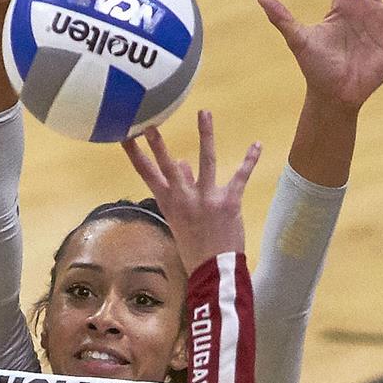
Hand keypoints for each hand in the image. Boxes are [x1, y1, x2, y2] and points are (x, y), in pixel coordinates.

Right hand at [122, 111, 262, 272]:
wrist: (214, 270)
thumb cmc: (195, 246)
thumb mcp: (180, 219)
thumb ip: (181, 189)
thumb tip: (182, 161)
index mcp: (169, 202)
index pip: (146, 174)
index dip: (135, 155)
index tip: (125, 136)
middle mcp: (184, 198)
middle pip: (169, 166)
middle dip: (159, 146)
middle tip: (150, 125)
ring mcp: (206, 199)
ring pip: (206, 160)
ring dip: (205, 135)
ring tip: (204, 112)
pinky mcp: (229, 202)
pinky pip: (241, 176)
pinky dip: (250, 159)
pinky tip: (257, 144)